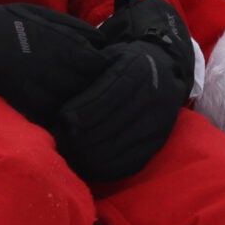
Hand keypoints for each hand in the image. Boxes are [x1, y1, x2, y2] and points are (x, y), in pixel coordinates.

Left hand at [47, 0, 196, 182]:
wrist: (165, 69)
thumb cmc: (125, 61)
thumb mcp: (108, 56)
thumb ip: (88, 74)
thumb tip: (61, 107)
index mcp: (138, 72)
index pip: (106, 99)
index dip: (81, 113)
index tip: (60, 120)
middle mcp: (152, 98)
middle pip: (111, 127)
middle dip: (81, 138)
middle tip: (59, 141)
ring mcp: (158, 123)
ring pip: (119, 148)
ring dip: (89, 156)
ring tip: (69, 153)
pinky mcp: (158, 142)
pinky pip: (131, 163)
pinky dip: (106, 168)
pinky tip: (88, 165)